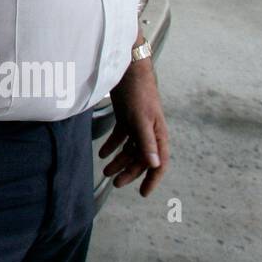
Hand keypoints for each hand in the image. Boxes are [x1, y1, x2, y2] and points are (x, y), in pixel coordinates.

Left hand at [100, 61, 168, 196]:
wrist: (128, 68)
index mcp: (158, 135)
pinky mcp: (127, 117)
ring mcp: (138, 124)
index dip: (152, 180)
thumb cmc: (139, 92)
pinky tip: (102, 152)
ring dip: (118, 160)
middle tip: (115, 182)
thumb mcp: (141, 119)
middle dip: (129, 172)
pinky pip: (121, 136)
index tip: (143, 194)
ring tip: (105, 169)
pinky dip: (112, 145)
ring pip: (129, 148)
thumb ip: (147, 142)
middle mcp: (150, 132)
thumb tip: (154, 164)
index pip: (159, 163)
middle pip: (141, 158)